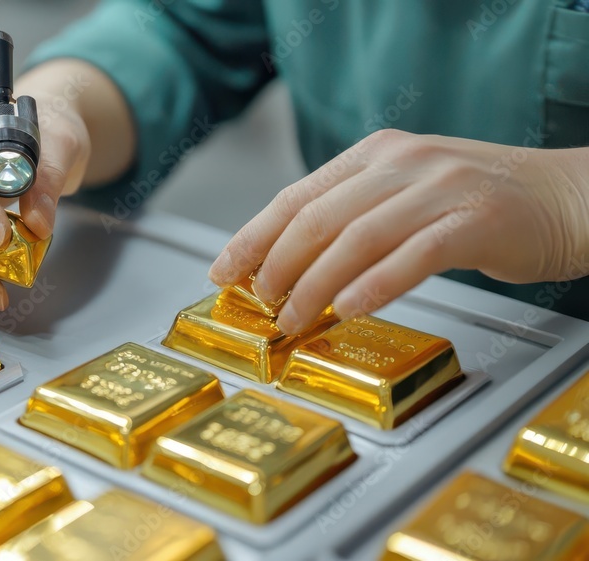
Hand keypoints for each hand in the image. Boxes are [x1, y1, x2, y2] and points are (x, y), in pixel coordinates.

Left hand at [209, 129, 588, 333]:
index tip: (223, 271)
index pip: (295, 196)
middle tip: (261, 303)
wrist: (565, 198)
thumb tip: (287, 264)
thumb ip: (351, 216)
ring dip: (315, 286)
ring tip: (295, 318)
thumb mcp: (404, 193)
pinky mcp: (474, 221)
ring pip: (356, 239)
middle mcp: (401, 164)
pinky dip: (375, 285)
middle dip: (276, 266)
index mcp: (375, 154)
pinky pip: (412, 257)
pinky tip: (352, 309)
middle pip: (317, 218)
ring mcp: (439, 189)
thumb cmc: (478, 203)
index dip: (251, 237)